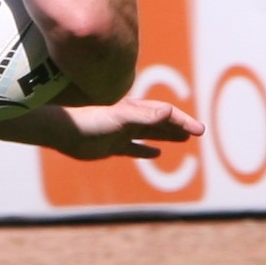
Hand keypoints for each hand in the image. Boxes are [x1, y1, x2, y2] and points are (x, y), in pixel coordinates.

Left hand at [54, 96, 204, 160]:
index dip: (183, 121)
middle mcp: (130, 120)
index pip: (166, 114)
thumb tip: (169, 112)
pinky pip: (133, 148)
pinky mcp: (111, 146)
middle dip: (179, 126)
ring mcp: (121, 133)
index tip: (199, 131)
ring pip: (149, 134)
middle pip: (160, 122)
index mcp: (135, 111)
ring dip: (167, 135)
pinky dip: (146, 150)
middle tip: (197, 132)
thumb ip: (144, 115)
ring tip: (183, 139)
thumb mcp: (121, 117)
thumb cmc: (91, 121)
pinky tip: (156, 153)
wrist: (66, 132)